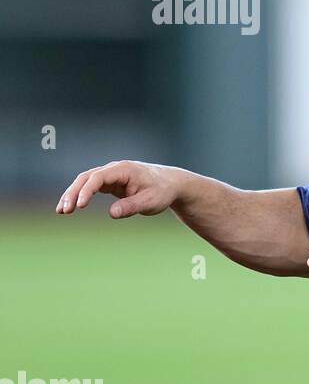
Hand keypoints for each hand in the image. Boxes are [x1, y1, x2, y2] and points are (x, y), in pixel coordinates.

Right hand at [56, 160, 180, 217]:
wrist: (171, 184)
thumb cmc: (162, 191)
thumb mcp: (151, 201)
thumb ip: (131, 206)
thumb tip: (111, 214)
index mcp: (124, 170)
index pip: (99, 177)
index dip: (87, 191)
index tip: (79, 206)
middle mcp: (114, 169)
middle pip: (87, 178)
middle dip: (73, 193)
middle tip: (64, 211)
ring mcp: (110, 175)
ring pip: (85, 182)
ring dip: (72, 195)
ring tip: (62, 212)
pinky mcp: (109, 182)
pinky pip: (90, 187)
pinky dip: (79, 196)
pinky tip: (70, 208)